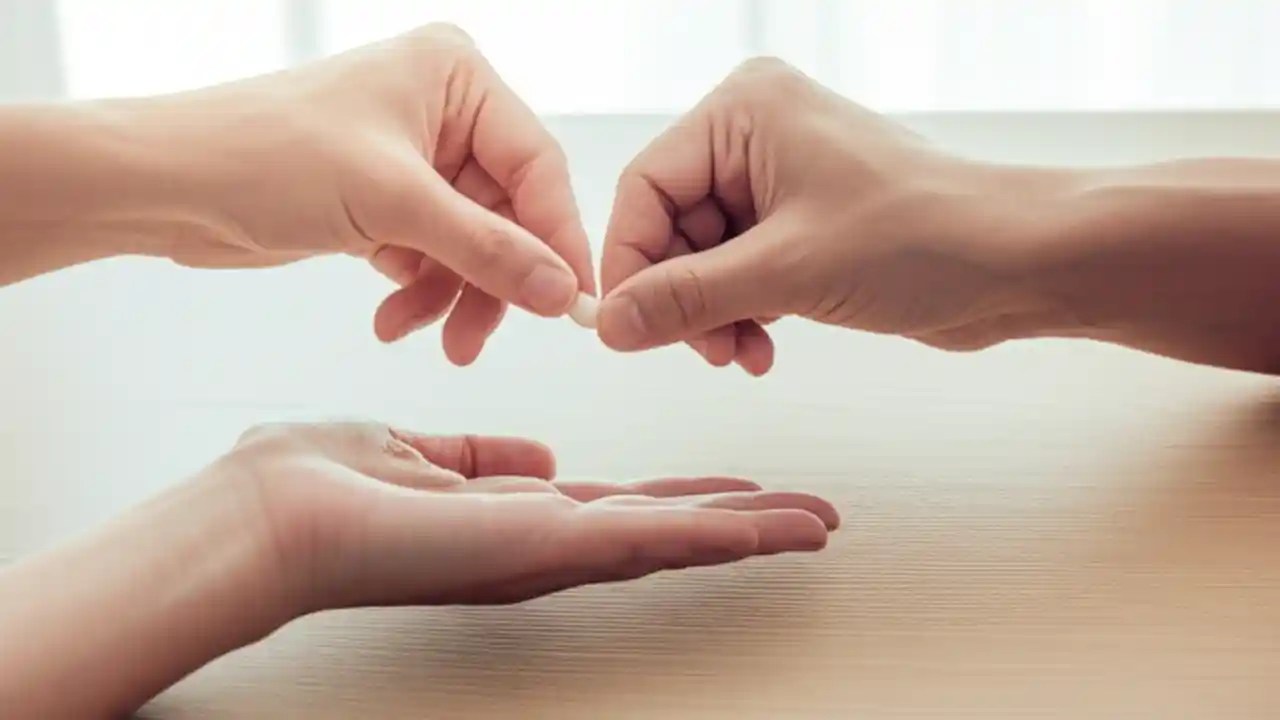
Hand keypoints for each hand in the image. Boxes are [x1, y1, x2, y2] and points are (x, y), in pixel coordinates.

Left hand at [0, 421, 835, 716]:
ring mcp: (545, 550)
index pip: (621, 503)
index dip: (686, 497)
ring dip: (746, 531)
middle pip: (662, 527)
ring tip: (812, 522)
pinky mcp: (539, 548)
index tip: (739, 490)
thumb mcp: (414, 450)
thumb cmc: (315, 485)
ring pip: (670, 540)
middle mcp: (540, 540)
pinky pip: (643, 539)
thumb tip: (534, 457)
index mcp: (513, 512)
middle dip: (739, 521)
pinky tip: (763, 528)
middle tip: (807, 516)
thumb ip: (477, 453)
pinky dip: (711, 534)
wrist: (266, 520)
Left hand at [132, 24, 592, 363]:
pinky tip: (393, 317)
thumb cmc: (262, 154)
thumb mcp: (393, 203)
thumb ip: (488, 249)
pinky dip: (421, 292)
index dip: (556, 238)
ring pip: (472, 244)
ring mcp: (415, 160)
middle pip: (507, 213)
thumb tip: (559, 291)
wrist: (169, 184)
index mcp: (456, 77)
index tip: (570, 301)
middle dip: (492, 279)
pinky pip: (434, 257)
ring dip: (453, 295)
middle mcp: (443, 112)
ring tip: (426, 335)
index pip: (537, 164)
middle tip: (484, 336)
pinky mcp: (387, 202)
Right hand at [598, 58, 1077, 373]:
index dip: (631, 262)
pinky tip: (762, 346)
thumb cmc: (924, 236)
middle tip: (704, 349)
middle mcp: (755, 136)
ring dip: (713, 314)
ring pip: (703, 258)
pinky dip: (742, 313)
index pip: (646, 187)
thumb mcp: (787, 271)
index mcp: (744, 111)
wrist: (1018, 262)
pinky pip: (740, 271)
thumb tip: (610, 326)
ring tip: (740, 352)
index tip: (626, 327)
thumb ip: (686, 298)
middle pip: (671, 227)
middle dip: (683, 297)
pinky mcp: (802, 223)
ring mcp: (780, 181)